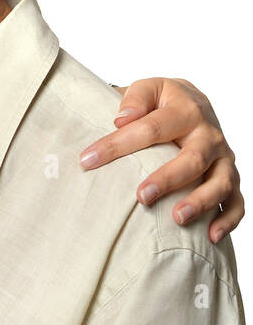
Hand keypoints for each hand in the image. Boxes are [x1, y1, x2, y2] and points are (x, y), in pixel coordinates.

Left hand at [80, 78, 241, 242]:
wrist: (194, 102)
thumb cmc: (162, 100)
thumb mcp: (147, 88)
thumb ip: (135, 98)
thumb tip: (121, 119)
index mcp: (186, 111)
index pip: (150, 129)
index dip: (117, 145)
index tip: (88, 160)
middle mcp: (210, 135)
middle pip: (193, 159)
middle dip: (167, 179)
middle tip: (141, 197)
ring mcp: (223, 158)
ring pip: (221, 183)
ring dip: (200, 202)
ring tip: (177, 219)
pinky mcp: (230, 177)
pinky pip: (236, 202)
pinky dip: (228, 220)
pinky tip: (210, 237)